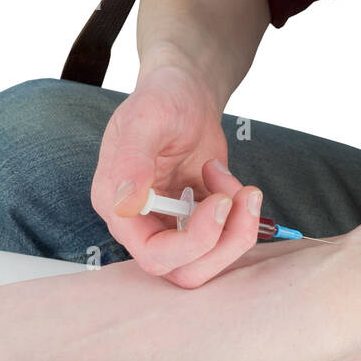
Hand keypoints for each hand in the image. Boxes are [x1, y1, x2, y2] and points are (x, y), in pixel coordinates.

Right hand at [90, 61, 262, 286]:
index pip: (153, 254)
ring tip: (241, 186)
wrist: (187, 90)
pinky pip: (225, 238)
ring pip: (208, 261)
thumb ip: (132, 161)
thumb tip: (126, 204)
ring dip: (238, 229)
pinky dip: (241, 214)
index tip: (220, 202)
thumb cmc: (162, 98)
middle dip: (223, 242)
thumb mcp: (145, 119)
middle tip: (241, 196)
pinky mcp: (199, 218)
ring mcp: (172, 223)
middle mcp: (142, 222)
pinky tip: (228, 178)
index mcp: (119, 206)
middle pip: (184, 270)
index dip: (193, 241)